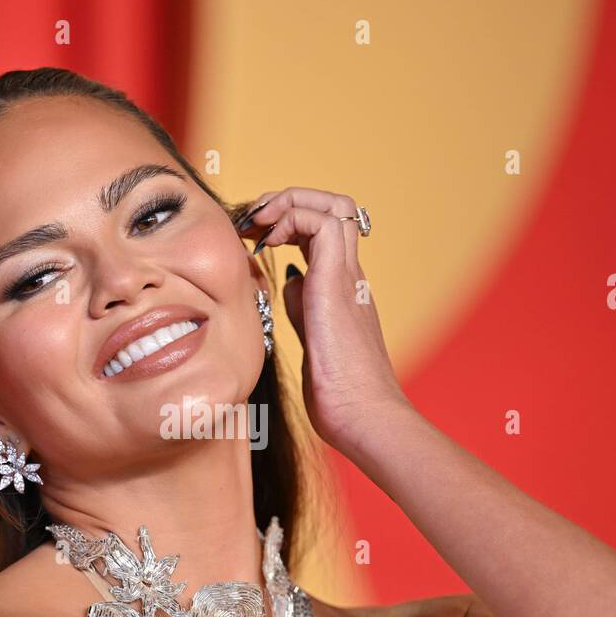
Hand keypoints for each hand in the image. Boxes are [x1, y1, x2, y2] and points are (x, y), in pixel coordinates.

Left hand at [239, 187, 409, 452]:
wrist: (364, 415)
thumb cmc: (340, 394)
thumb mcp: (311, 339)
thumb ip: (302, 309)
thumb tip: (289, 283)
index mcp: (343, 289)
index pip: (321, 233)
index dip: (287, 222)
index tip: (253, 236)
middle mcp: (350, 275)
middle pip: (332, 208)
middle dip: (286, 202)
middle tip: (251, 220)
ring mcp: (348, 275)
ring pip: (334, 204)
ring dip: (289, 201)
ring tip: (258, 223)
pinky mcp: (337, 280)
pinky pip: (323, 221)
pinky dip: (292, 217)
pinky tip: (269, 243)